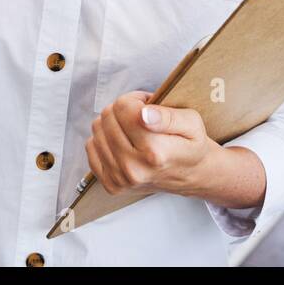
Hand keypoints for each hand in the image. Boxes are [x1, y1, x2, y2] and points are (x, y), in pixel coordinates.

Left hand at [85, 91, 220, 197]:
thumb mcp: (192, 123)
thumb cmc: (191, 145)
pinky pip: (90, 148)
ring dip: (114, 123)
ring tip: (134, 129)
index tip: (148, 106)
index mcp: (155, 152)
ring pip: (97, 129)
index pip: (124, 107)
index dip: (136, 100)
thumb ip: (168, 116)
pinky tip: (122, 141)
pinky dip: (104, 139)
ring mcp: (120, 179)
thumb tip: (143, 114)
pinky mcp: (111, 184)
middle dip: (124, 109)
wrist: (192, 175)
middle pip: (108, 116)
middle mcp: (134, 168)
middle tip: (142, 117)